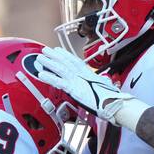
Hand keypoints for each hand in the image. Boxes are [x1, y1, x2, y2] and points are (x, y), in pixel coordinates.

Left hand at [32, 46, 149, 130]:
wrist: (113, 103)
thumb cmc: (111, 98)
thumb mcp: (105, 86)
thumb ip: (101, 83)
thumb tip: (105, 82)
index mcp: (88, 73)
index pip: (74, 60)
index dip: (65, 54)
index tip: (58, 49)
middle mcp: (82, 74)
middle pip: (65, 61)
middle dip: (54, 55)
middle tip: (45, 50)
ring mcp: (77, 80)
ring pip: (60, 69)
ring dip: (48, 63)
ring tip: (39, 58)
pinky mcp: (74, 89)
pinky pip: (58, 81)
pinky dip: (49, 77)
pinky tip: (41, 74)